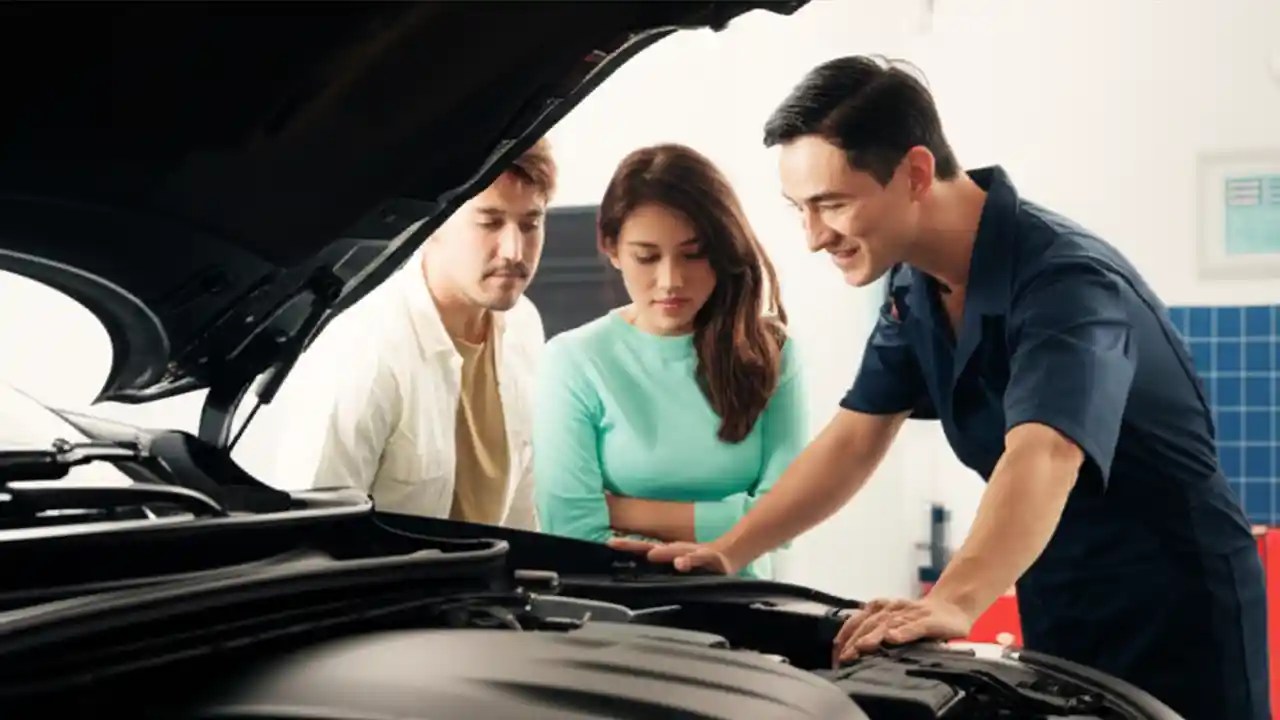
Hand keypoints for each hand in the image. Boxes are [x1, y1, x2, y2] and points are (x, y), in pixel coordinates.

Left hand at [606, 538, 740, 574]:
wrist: (730, 554)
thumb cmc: (701, 563)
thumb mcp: (680, 565)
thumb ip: (662, 572)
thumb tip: (640, 575)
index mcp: (668, 553)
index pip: (644, 547)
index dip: (628, 545)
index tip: (609, 543)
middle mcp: (678, 550)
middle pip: (653, 546)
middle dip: (635, 545)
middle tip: (616, 544)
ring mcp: (693, 552)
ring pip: (676, 550)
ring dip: (663, 553)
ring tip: (651, 555)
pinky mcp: (710, 559)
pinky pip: (699, 558)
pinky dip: (690, 560)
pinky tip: (681, 564)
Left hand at [831, 596, 974, 665]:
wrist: (953, 606)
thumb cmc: (921, 618)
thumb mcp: (896, 621)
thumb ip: (876, 631)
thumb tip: (852, 649)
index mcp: (882, 609)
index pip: (858, 621)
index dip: (845, 635)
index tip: (836, 653)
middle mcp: (893, 609)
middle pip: (869, 623)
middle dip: (854, 640)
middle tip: (844, 657)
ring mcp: (910, 614)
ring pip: (887, 624)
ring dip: (872, 637)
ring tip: (861, 648)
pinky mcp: (928, 621)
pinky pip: (914, 626)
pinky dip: (902, 632)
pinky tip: (892, 638)